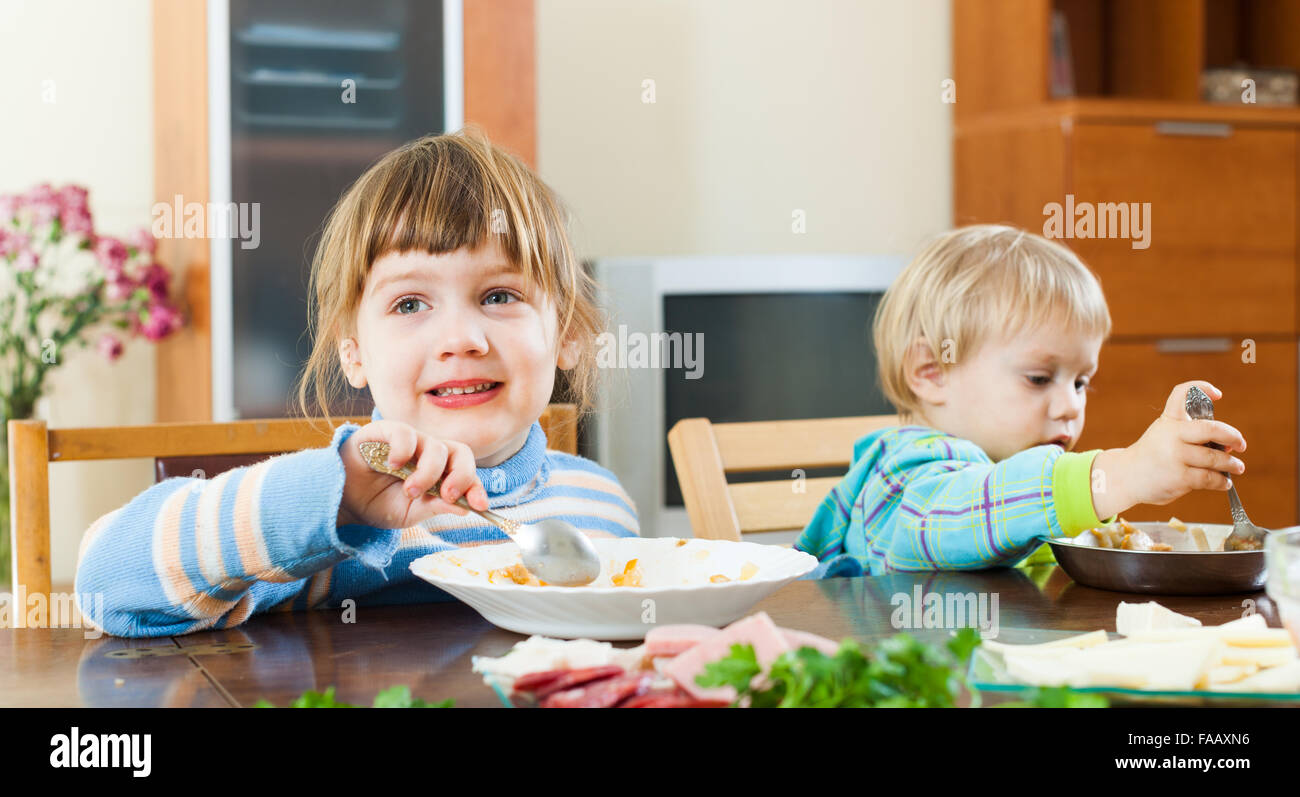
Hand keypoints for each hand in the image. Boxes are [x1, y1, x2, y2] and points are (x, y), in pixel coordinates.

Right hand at [337, 419, 488, 528]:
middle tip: (447, 495)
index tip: (480, 505)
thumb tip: (466, 507)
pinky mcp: (386, 431)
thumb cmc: (378, 503)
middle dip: (461, 475)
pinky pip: (405, 433)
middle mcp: (429, 453)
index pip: (467, 472)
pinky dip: (404, 450)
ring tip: (410, 491)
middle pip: (460, 452)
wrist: (342, 500)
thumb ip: (437, 506)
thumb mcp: (411, 513)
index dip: (476, 486)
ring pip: (435, 446)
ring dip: (428, 472)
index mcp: (440, 472)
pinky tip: (394, 466)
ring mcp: (410, 441)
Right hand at [1090, 381, 1246, 519]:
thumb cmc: (1151, 456)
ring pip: (1215, 458)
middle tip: (1241, 444)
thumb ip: (1192, 437)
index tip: (1218, 394)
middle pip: (1211, 429)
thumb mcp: (1163, 435)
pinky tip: (1224, 482)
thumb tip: (1228, 447)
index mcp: (1168, 421)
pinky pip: (1210, 478)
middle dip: (1232, 436)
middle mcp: (1172, 435)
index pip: (1182, 394)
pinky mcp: (1180, 477)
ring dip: (1231, 464)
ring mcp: (1176, 456)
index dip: (1202, 387)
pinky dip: (1221, 481)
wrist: (1125, 477)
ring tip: (1237, 467)